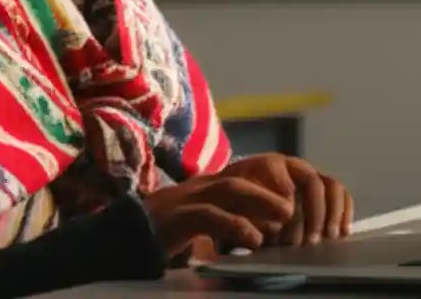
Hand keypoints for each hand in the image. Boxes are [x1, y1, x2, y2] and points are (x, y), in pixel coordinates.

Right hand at [141, 175, 294, 259]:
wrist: (122, 241)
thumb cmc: (164, 238)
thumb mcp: (200, 227)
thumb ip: (227, 225)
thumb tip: (263, 235)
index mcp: (206, 189)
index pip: (243, 178)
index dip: (270, 187)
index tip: (295, 203)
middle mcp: (198, 188)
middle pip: (241, 178)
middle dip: (271, 190)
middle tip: (298, 207)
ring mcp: (185, 200)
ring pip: (229, 189)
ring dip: (261, 201)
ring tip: (285, 216)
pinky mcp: (175, 218)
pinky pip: (209, 216)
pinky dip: (235, 226)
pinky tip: (253, 240)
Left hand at [219, 154, 352, 245]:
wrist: (233, 198)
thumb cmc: (234, 202)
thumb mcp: (235, 204)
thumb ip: (252, 212)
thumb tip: (280, 223)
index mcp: (270, 165)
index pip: (287, 180)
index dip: (288, 201)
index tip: (289, 223)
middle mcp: (294, 167)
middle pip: (313, 183)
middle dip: (315, 212)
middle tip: (310, 240)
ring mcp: (310, 176)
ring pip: (332, 187)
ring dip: (333, 213)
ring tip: (329, 237)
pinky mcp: (322, 191)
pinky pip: (341, 195)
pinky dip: (344, 212)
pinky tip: (343, 232)